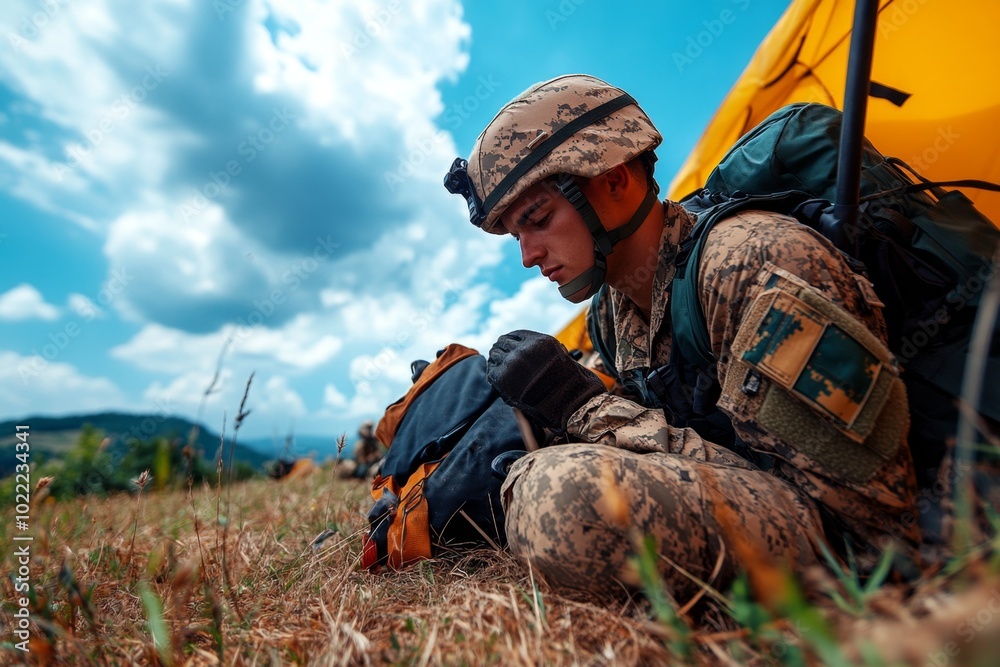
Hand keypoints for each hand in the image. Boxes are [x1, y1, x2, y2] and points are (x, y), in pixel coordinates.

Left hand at [487, 330, 604, 431]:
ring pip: (494, 355)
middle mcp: (524, 349)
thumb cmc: (564, 383)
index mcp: (538, 341)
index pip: (514, 335)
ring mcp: (512, 363)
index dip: (509, 341)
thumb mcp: (556, 356)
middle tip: (499, 356)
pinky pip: (491, 370)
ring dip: (495, 360)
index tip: (507, 347)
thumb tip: (518, 345)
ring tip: (499, 367)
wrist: (565, 404)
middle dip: (501, 349)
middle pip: (501, 343)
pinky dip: (493, 372)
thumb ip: (538, 349)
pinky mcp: (502, 378)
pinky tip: (497, 377)